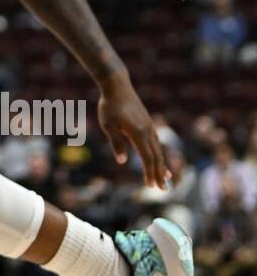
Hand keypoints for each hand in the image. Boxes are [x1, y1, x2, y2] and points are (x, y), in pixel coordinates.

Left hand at [97, 70, 167, 188]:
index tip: (152, 186)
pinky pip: (155, 141)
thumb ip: (117, 143)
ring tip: (166, 177)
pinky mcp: (147, 122)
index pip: (147, 158)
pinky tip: (158, 157)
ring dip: (161, 164)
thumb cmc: (110, 106)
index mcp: (138, 133)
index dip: (150, 173)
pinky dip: (158, 152)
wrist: (117, 85)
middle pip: (156, 156)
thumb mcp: (108, 125)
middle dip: (159, 174)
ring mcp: (149, 126)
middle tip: (164, 190)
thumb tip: (123, 161)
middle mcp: (148, 131)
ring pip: (158, 149)